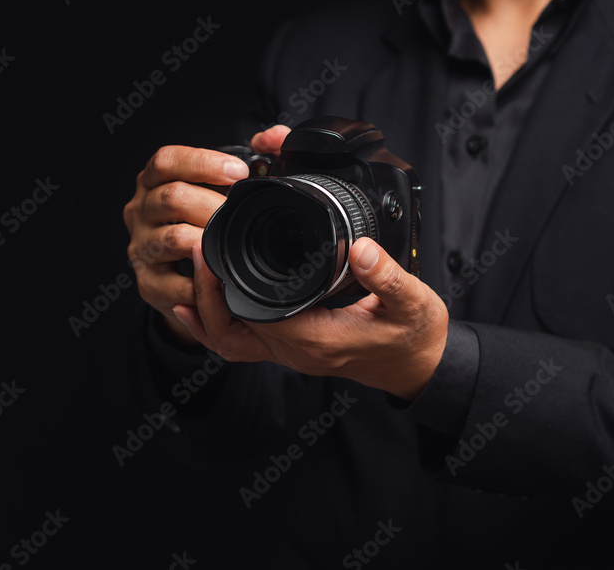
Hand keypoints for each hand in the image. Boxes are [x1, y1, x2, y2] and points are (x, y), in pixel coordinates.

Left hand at [172, 237, 449, 399]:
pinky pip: (240, 344)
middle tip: (197, 249)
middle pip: (228, 332)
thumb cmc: (414, 335)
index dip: (223, 286)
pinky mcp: (290, 349)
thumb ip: (387, 276)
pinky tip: (198, 303)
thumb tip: (360, 248)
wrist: (418, 365)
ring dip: (204, 310)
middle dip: (204, 293)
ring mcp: (290, 354)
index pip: (251, 316)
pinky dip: (214, 325)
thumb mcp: (412, 303)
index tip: (212, 248)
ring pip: (227, 342)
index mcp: (317, 339)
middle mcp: (295, 352)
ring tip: (194, 267)